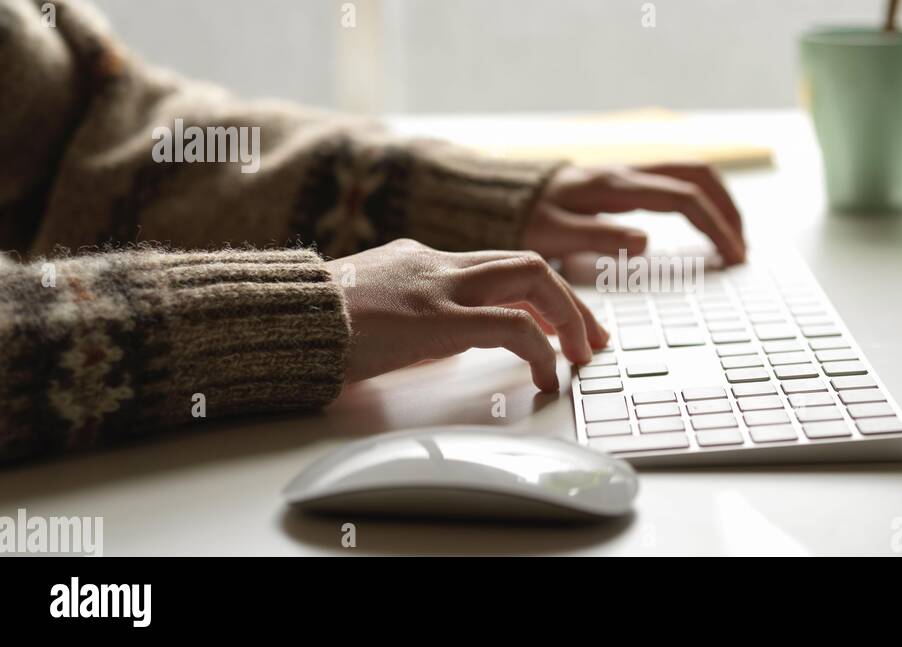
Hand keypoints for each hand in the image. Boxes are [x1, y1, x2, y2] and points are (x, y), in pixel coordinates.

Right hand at [325, 239, 607, 388]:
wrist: (279, 320)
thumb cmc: (314, 326)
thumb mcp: (372, 312)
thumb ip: (412, 318)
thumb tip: (444, 345)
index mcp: (421, 261)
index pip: (498, 267)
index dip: (538, 295)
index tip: (558, 323)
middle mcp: (437, 264)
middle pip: (528, 263)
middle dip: (571, 301)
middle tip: (592, 338)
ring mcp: (439, 286)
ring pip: (534, 279)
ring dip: (570, 318)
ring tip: (581, 356)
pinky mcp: (439, 318)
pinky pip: (513, 326)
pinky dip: (540, 351)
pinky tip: (544, 377)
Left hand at [523, 162, 746, 263]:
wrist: (502, 194)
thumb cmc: (526, 217)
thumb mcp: (552, 234)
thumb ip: (597, 238)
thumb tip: (645, 242)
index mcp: (615, 187)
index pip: (684, 198)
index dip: (715, 224)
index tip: (733, 255)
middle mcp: (628, 172)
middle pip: (700, 175)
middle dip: (729, 209)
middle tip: (743, 247)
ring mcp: (630, 173)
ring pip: (692, 172)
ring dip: (720, 201)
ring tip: (733, 237)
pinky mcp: (627, 180)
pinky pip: (677, 180)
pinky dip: (702, 199)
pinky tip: (706, 224)